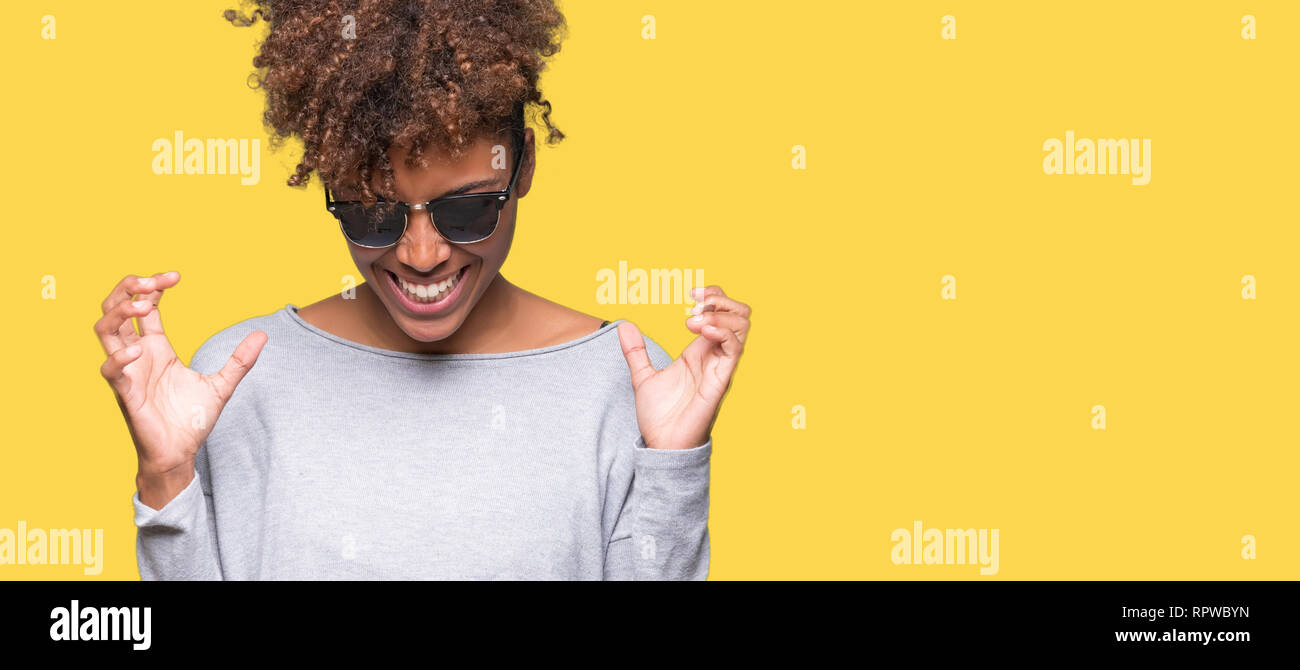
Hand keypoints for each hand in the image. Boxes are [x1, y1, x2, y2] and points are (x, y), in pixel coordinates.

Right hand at [95, 272, 266, 503]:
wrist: (180, 454)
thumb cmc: (192, 420)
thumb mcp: (222, 385)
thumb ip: (240, 360)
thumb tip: (263, 335)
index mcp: (156, 347)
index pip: (145, 306)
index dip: (153, 286)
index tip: (175, 276)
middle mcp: (137, 355)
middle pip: (115, 308)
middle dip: (128, 288)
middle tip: (152, 282)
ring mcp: (128, 372)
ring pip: (104, 330)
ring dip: (118, 312)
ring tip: (144, 305)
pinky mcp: (125, 394)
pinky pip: (110, 370)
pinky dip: (120, 357)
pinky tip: (138, 351)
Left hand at [617, 285, 749, 449]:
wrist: (662, 446)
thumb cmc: (659, 417)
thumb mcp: (643, 376)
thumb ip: (635, 351)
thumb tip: (623, 325)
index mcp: (701, 352)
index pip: (722, 313)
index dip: (712, 296)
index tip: (688, 295)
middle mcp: (715, 356)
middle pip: (740, 315)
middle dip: (721, 299)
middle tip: (694, 301)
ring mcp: (720, 367)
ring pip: (742, 326)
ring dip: (720, 312)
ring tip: (692, 318)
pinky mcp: (720, 381)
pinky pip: (735, 349)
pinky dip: (721, 331)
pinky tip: (700, 329)